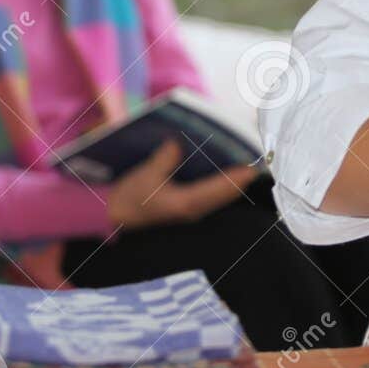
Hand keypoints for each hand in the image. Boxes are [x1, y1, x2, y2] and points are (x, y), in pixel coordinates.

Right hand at [104, 139, 256, 228]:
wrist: (114, 224)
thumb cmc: (128, 202)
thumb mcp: (144, 176)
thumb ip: (165, 158)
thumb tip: (178, 143)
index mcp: (185, 204)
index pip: (220, 189)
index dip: (239, 177)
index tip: (254, 166)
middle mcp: (194, 212)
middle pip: (227, 194)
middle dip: (240, 177)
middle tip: (255, 156)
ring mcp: (192, 213)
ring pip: (221, 197)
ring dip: (232, 181)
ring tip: (243, 158)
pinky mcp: (188, 211)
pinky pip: (211, 197)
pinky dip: (220, 184)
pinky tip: (221, 168)